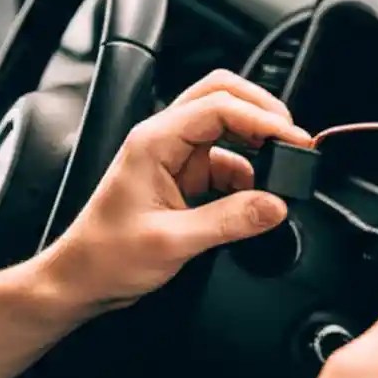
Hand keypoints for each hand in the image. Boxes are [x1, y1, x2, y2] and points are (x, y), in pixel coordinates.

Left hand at [37, 70, 310, 312]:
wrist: (83, 280)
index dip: (261, 117)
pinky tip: (260, 196)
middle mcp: (164, 140)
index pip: (217, 105)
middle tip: (294, 140)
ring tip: (284, 169)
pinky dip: (248, 174)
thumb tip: (274, 205)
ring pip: (226, 129)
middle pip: (222, 97)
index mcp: (154, 141)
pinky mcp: (182, 180)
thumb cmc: (107, 256)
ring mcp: (174, 158)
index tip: (293, 139)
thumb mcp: (172, 242)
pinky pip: (224, 163)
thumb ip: (229, 221)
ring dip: (257, 144)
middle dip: (262, 113)